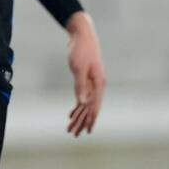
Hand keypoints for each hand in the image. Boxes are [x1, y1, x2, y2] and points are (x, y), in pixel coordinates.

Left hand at [65, 12, 104, 135]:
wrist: (82, 34)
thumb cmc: (81, 50)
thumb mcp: (78, 68)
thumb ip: (80, 86)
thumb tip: (81, 103)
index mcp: (98, 84)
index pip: (94, 106)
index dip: (90, 120)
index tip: (86, 132)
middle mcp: (97, 85)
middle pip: (90, 108)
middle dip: (82, 122)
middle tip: (73, 134)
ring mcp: (92, 82)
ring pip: (85, 103)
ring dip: (78, 116)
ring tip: (71, 128)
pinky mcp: (86, 78)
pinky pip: (83, 96)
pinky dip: (77, 106)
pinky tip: (72, 113)